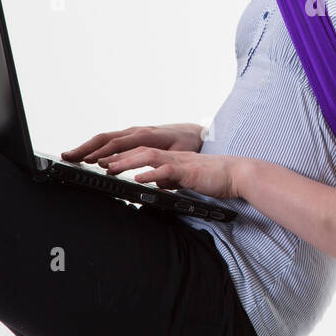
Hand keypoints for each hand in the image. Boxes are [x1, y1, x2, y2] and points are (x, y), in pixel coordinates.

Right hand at [61, 124, 203, 162]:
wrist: (193, 131)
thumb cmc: (186, 142)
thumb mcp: (180, 153)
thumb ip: (168, 165)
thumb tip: (158, 181)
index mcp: (146, 135)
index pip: (120, 143)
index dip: (105, 153)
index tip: (92, 162)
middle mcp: (136, 131)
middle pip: (106, 138)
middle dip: (86, 147)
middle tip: (68, 156)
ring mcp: (132, 132)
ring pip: (105, 138)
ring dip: (87, 147)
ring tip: (70, 156)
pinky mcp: (131, 136)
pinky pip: (110, 139)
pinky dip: (96, 147)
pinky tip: (86, 156)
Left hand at [99, 147, 247, 200]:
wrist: (238, 174)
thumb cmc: (215, 178)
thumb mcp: (187, 179)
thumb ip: (172, 180)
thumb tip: (158, 185)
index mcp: (172, 157)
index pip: (142, 153)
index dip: (123, 156)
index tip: (105, 162)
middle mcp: (173, 155)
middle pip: (140, 150)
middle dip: (117, 155)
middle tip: (97, 161)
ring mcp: (180, 161)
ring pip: (149, 156)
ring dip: (127, 161)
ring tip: (110, 167)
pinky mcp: (189, 171)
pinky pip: (167, 170)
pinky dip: (151, 173)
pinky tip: (138, 178)